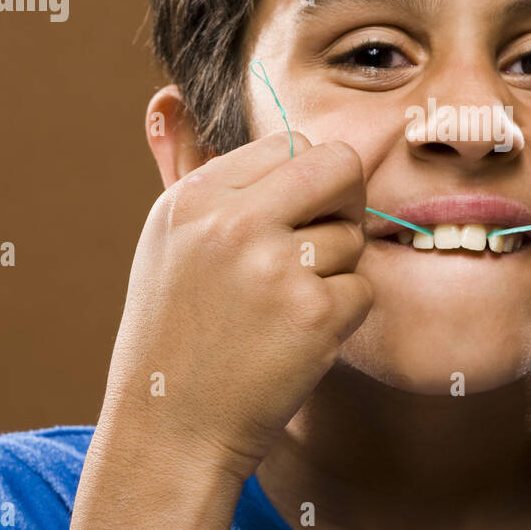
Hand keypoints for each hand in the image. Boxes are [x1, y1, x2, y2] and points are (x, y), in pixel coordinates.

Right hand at [68, 131, 372, 529]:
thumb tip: (170, 95)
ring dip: (334, 272)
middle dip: (344, 200)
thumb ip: (192, 173)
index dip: (304, 182)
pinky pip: (363, 289)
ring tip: (282, 311)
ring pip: (352, 235)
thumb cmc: (174, 338)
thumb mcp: (166, 243)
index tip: (289, 219)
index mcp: (194, 199)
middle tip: (321, 243)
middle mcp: (232, 222)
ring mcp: (275, 267)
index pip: (289, 144)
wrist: (170, 434)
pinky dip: (342, 317)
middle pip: (338, 164)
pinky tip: (297, 341)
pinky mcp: (313, 314)